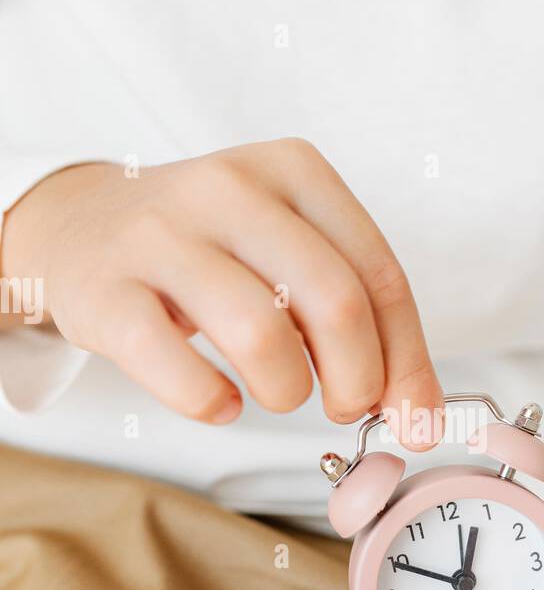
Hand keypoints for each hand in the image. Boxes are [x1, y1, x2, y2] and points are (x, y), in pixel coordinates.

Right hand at [0, 142, 441, 440]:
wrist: (81, 224)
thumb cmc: (210, 249)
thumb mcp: (288, 250)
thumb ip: (356, 314)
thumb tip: (417, 413)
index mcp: (293, 170)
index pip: (380, 276)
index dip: (408, 361)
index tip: (414, 419)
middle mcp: (229, 188)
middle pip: (334, 303)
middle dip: (358, 380)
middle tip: (345, 407)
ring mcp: (160, 235)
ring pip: (261, 335)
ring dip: (287, 391)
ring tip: (279, 393)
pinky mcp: (105, 290)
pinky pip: (174, 365)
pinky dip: (211, 402)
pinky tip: (221, 401)